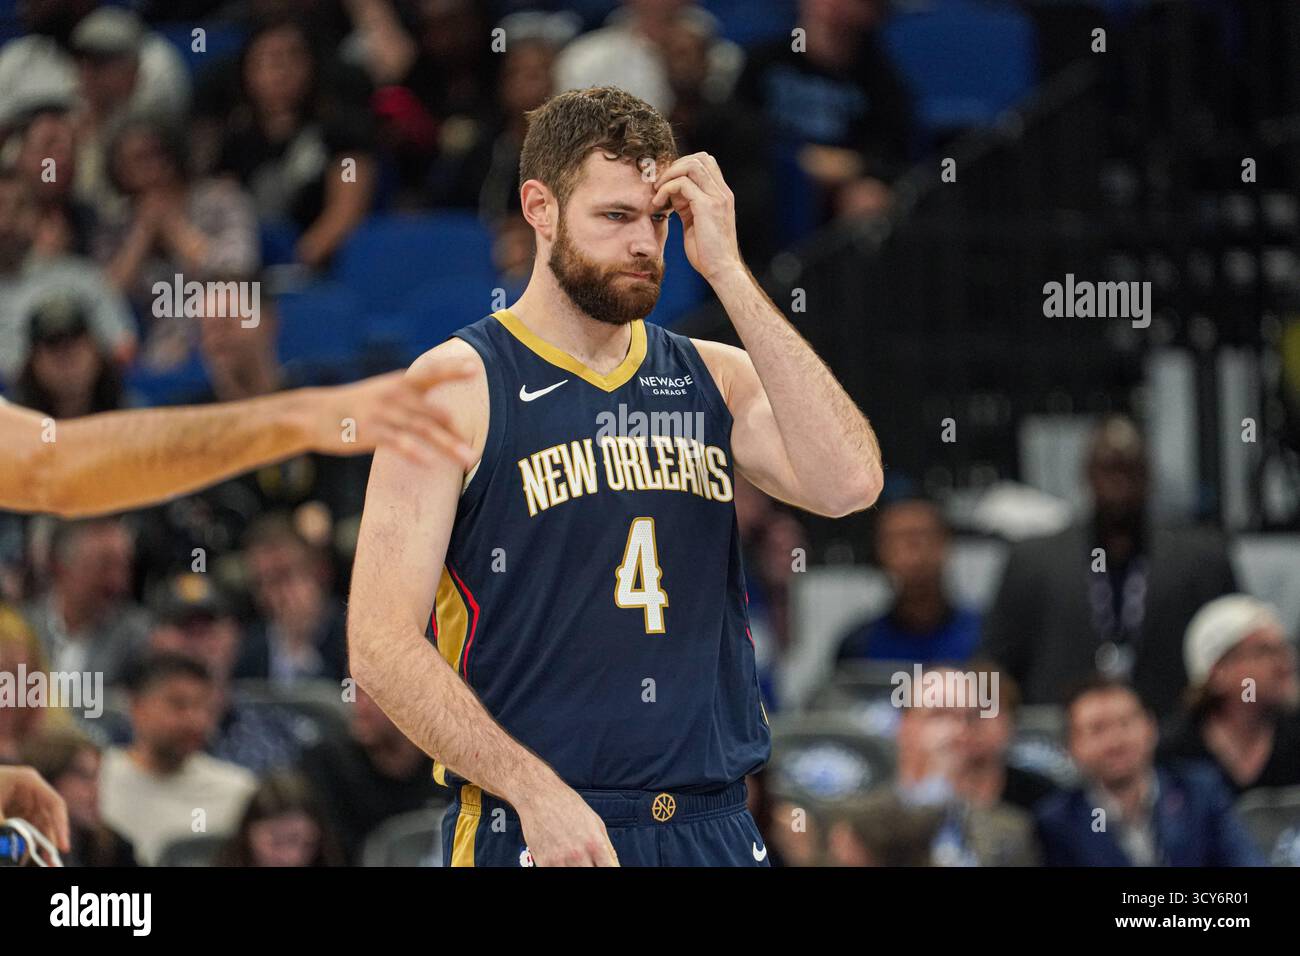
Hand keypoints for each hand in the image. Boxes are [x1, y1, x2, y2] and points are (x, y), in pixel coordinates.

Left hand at [0, 766, 70, 857]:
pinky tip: (27, 853)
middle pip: (47, 817)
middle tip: (52, 860)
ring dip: (39, 842)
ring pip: (37, 824)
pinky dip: (27, 840)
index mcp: (28, 781)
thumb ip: (4, 827)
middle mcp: (29, 791)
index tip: (62, 847)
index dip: (61, 825)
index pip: (54, 804)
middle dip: (50, 839)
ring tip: (43, 861)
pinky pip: (24, 827)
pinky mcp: (12, 810)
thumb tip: (14, 847)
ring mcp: (21, 801)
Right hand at [310, 360, 477, 466]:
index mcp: (401, 383)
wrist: (314, 414)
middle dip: (456, 431)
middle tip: (478, 449)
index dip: (452, 370)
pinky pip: (397, 442)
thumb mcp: (385, 393)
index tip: (475, 367)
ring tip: (467, 459)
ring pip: (421, 429)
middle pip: (433, 412)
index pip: (431, 374)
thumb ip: (414, 398)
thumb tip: (445, 413)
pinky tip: (430, 462)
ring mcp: (382, 413)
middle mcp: (395, 395)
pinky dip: (414, 451)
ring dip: (446, 445)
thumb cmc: (357, 407)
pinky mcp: (369, 431)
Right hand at [515, 776, 618, 866]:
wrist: (539, 795)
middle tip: (587, 862)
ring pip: (573, 876)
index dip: (608, 871)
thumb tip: (614, 864)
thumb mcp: (595, 822)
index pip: (609, 870)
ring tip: (573, 860)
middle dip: (591, 868)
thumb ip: (607, 846)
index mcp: (595, 843)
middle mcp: (579, 854)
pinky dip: (559, 868)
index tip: (604, 867)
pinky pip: (555, 874)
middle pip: (591, 874)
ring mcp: (560, 860)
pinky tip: (560, 861)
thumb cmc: (566, 804)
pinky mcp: (543, 862)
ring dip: (575, 869)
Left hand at [651, 152, 743, 284]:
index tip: (668, 183)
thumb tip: (672, 193)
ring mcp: (717, 197)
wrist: (721, 270)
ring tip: (657, 191)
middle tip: (660, 184)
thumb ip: (687, 204)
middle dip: (675, 166)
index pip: (706, 163)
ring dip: (669, 175)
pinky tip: (658, 203)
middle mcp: (722, 192)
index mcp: (722, 195)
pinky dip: (665, 189)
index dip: (683, 166)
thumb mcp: (695, 222)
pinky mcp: (707, 206)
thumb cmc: (707, 252)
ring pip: (691, 165)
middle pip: (700, 158)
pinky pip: (682, 184)